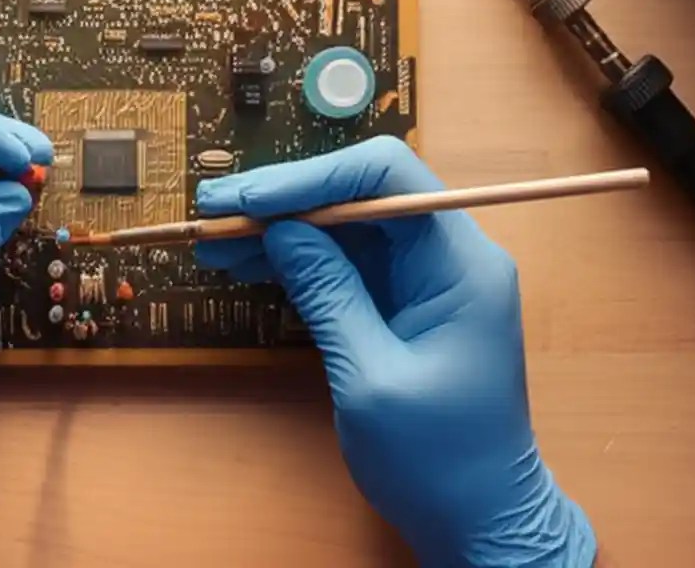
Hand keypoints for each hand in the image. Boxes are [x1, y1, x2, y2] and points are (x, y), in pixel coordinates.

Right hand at [196, 137, 595, 566]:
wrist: (481, 519)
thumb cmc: (438, 461)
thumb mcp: (371, 378)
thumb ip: (328, 295)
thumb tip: (281, 231)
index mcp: (461, 265)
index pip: (389, 178)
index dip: (314, 177)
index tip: (250, 200)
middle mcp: (450, 257)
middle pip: (363, 196)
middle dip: (287, 200)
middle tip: (213, 211)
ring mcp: (429, 280)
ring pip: (349, 228)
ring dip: (283, 230)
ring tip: (215, 242)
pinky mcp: (407, 304)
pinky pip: (350, 264)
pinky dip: (300, 263)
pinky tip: (249, 264)